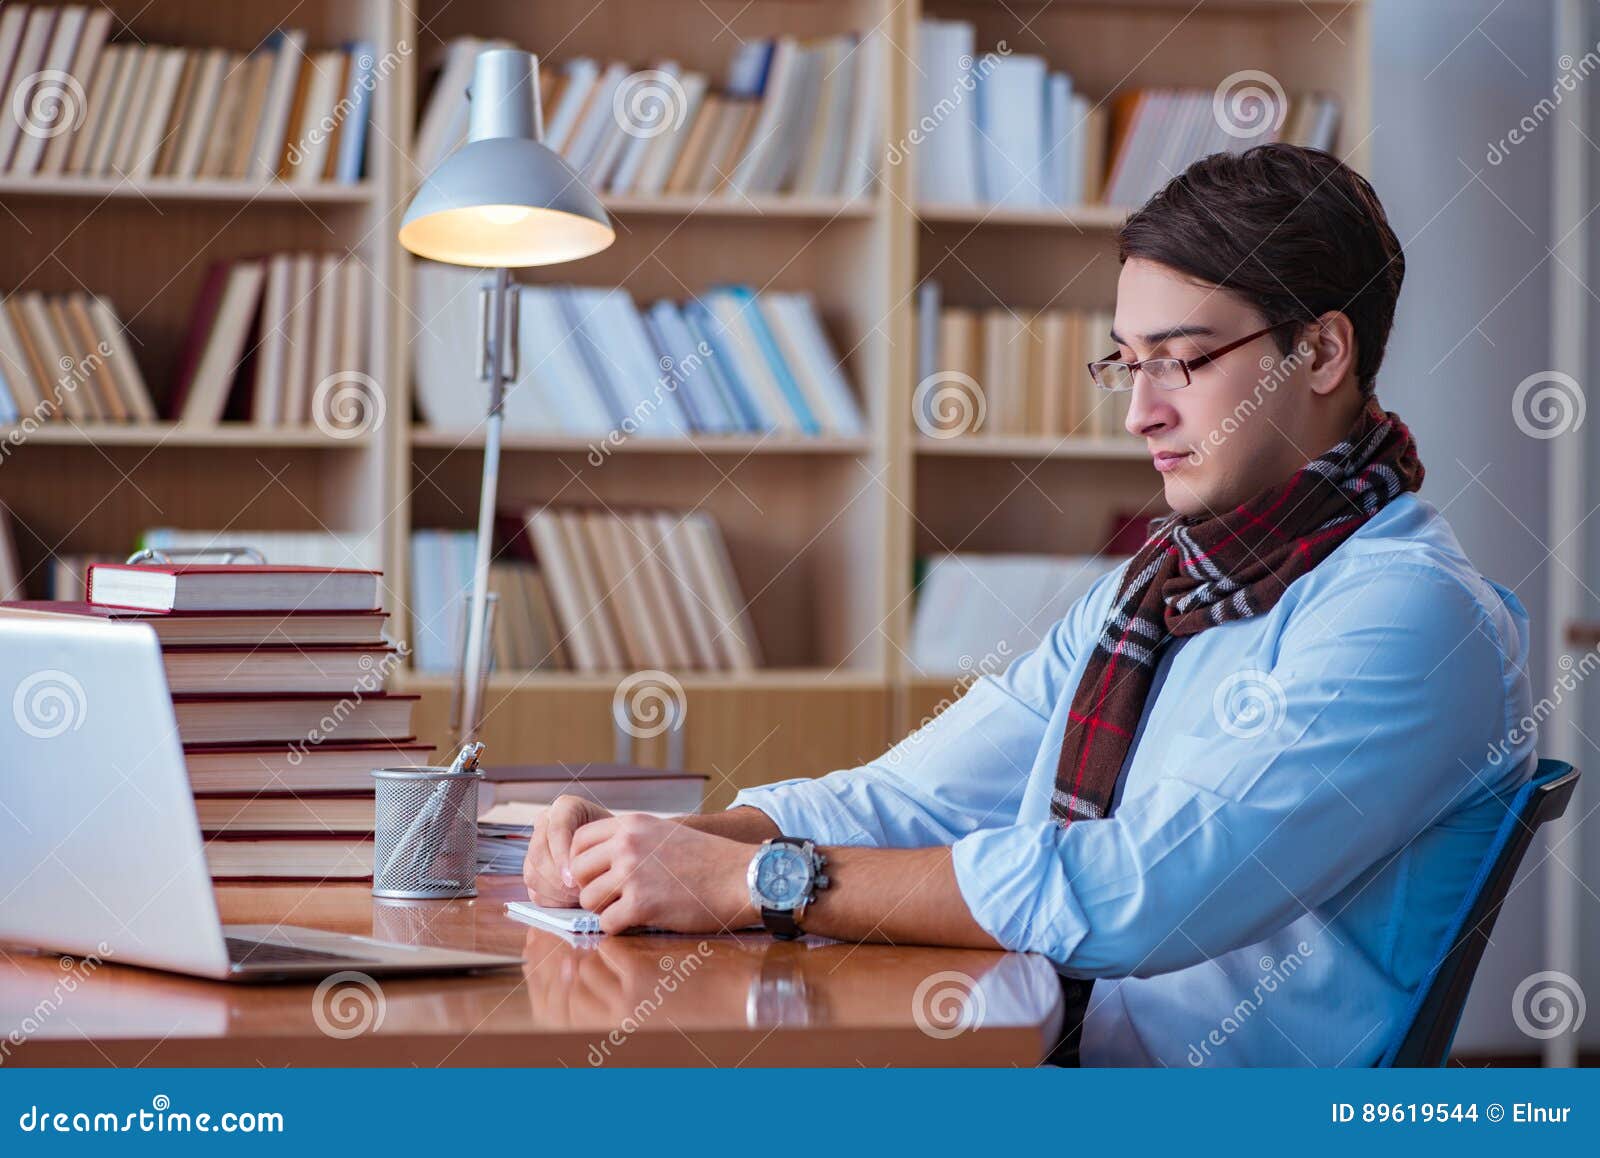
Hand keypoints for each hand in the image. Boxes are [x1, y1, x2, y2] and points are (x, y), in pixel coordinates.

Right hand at [522, 794, 612, 905]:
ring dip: (555, 891)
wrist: (617, 852)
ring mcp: (536, 846)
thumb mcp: (616, 838)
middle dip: (558, 878)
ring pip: (533, 873)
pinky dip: (551, 900)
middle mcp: (546, 822)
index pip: (556, 830)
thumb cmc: (620, 844)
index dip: (562, 856)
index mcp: (565, 807)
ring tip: (578, 898)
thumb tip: (576, 879)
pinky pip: (533, 889)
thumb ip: (601, 848)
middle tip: (578, 893)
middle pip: (539, 853)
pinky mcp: (533, 869)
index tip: (575, 879)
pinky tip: (570, 902)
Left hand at [567, 813, 757, 934]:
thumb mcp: (664, 833)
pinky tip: (638, 922)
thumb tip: (597, 861)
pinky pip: (606, 923)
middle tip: (611, 897)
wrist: (740, 877)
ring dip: (604, 909)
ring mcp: (632, 874)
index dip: (581, 862)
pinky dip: (618, 928)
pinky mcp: (641, 905)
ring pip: (588, 899)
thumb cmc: (707, 859)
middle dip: (590, 887)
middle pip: (577, 871)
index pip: (578, 840)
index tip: (595, 876)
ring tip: (627, 910)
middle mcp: (627, 845)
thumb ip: (631, 840)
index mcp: (632, 824)